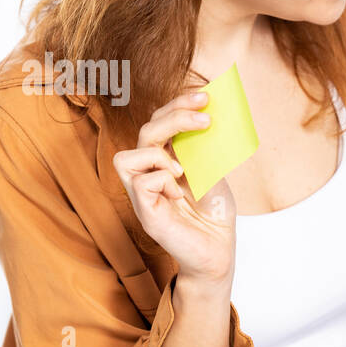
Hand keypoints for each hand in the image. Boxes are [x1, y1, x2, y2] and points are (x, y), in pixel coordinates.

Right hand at [114, 90, 236, 285]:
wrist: (219, 250)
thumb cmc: (214, 213)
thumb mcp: (213, 171)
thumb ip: (203, 147)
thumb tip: (206, 113)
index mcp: (165, 159)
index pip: (159, 121)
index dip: (177, 105)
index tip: (205, 96)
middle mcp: (149, 172)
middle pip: (145, 131)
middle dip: (174, 117)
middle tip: (204, 117)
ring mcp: (143, 193)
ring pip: (126, 157)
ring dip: (159, 156)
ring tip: (183, 171)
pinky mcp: (144, 212)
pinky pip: (140, 182)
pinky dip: (162, 182)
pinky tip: (179, 195)